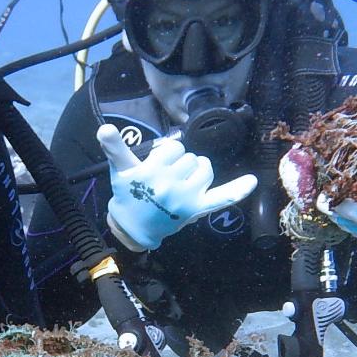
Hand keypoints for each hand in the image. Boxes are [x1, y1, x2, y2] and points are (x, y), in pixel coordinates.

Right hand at [98, 124, 255, 251]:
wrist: (133, 228)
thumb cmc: (128, 195)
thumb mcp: (119, 170)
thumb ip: (114, 147)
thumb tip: (104, 128)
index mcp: (152, 172)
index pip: (172, 148)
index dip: (166, 153)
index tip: (156, 165)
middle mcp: (170, 185)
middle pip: (189, 157)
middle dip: (180, 163)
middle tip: (166, 178)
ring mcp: (186, 198)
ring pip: (204, 168)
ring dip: (197, 171)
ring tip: (182, 182)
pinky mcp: (197, 209)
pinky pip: (221, 197)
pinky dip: (237, 190)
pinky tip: (252, 182)